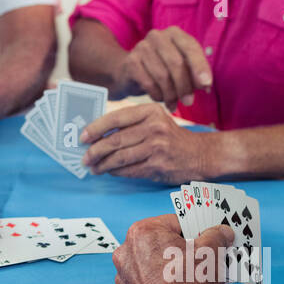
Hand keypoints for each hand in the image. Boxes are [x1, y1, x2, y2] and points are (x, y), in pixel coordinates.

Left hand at [80, 103, 216, 183]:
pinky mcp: (158, 166)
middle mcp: (154, 127)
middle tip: (85, 158)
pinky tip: (109, 172)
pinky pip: (130, 170)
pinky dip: (116, 172)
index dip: (95, 128)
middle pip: (115, 140)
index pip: (116, 118)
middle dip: (95, 151)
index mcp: (150, 111)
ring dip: (103, 165)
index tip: (83, 137)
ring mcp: (157, 147)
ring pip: (120, 158)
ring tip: (93, 168)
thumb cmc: (170, 136)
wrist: (200, 154)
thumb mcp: (154, 120)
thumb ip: (130, 123)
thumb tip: (97, 134)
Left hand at [113, 213, 233, 283]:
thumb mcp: (211, 252)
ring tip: (192, 281)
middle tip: (202, 260)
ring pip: (152, 266)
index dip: (195, 231)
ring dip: (169, 270)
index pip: (174, 222)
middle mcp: (126, 252)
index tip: (207, 239)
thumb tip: (221, 232)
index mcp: (143, 232)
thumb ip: (216, 236)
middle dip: (181, 250)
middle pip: (161, 244)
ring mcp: (123, 277)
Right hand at [119, 26, 212, 108]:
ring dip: (171, 94)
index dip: (200, 67)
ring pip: (162, 75)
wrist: (131, 72)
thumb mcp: (183, 68)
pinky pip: (148, 83)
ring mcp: (142, 47)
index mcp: (174, 33)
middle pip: (176, 63)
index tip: (207, 85)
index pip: (191, 48)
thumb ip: (196, 74)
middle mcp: (157, 36)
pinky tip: (160, 99)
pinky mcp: (131, 61)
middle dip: (185, 86)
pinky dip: (157, 95)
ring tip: (174, 104)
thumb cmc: (164, 69)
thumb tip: (205, 85)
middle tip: (188, 102)